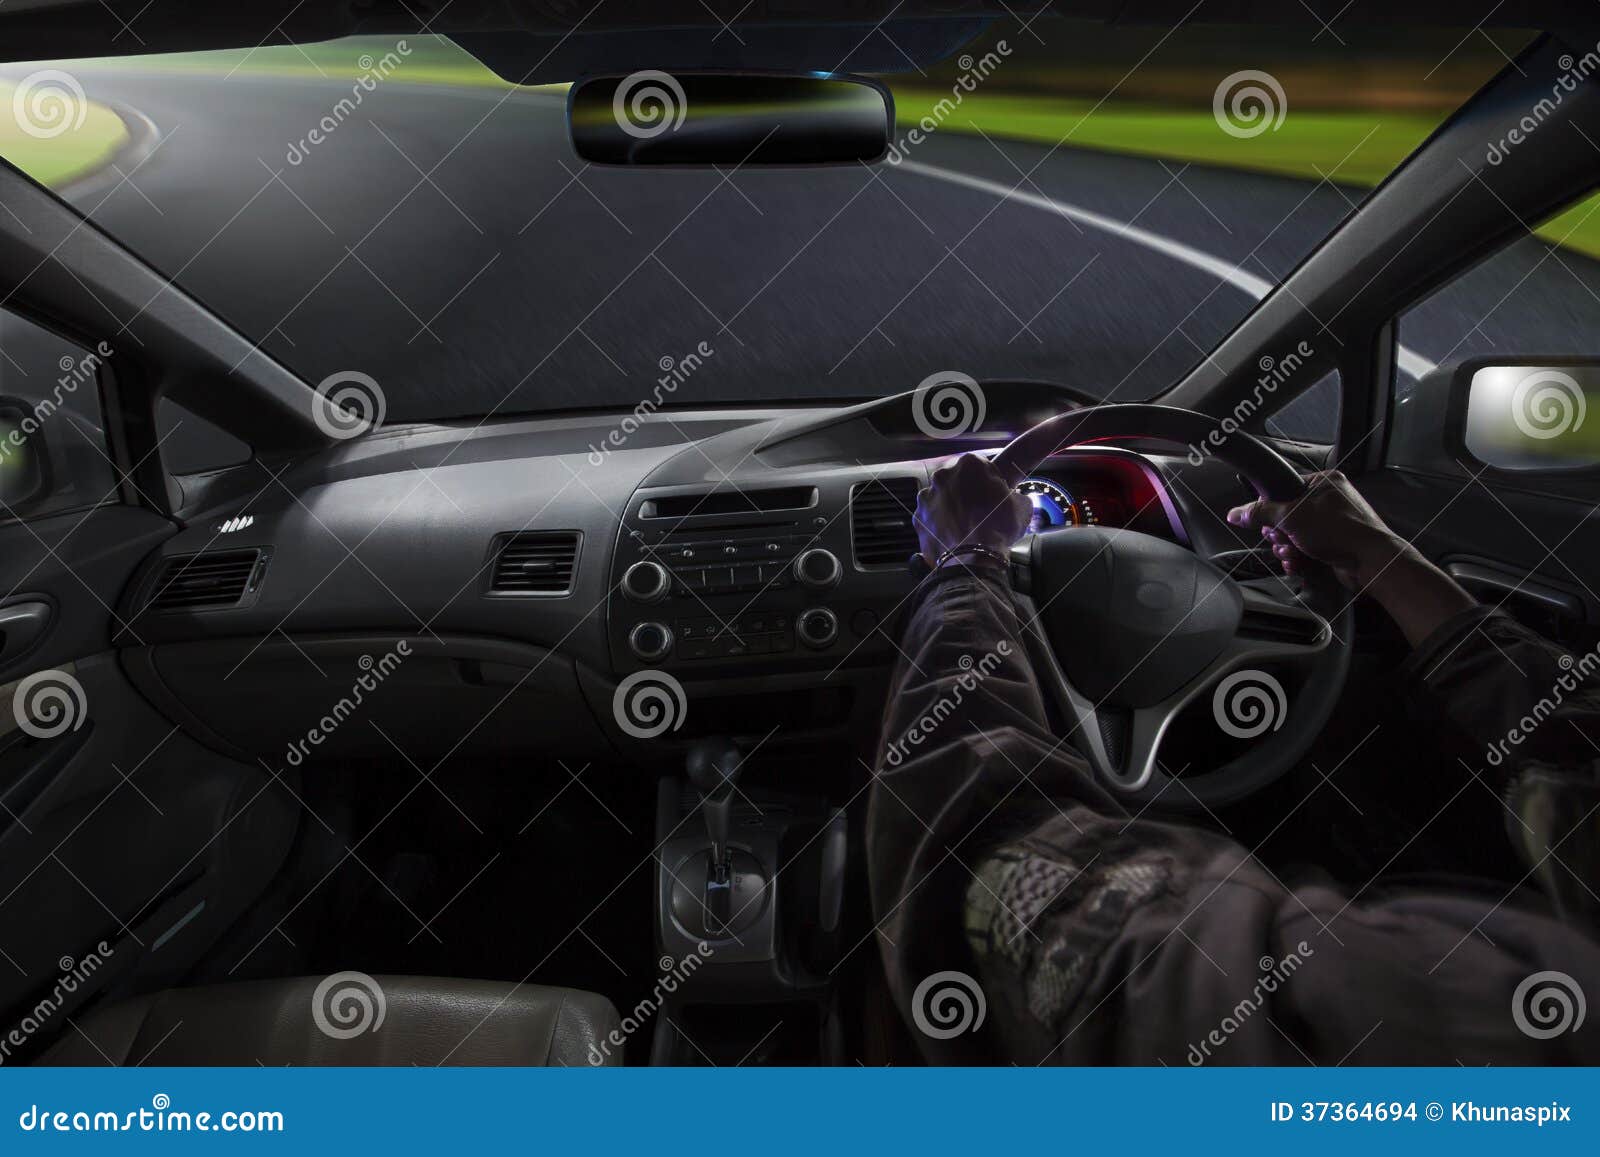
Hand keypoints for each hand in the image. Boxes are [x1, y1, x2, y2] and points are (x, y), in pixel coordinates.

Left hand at [915, 453, 1030, 565]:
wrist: (973, 558)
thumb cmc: (998, 529)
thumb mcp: (1022, 506)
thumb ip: (1015, 496)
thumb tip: (1015, 500)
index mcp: (971, 464)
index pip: (980, 465)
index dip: (988, 480)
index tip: (993, 492)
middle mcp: (944, 475)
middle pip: (957, 479)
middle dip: (966, 492)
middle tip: (980, 510)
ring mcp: (928, 496)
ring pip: (941, 498)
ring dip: (950, 507)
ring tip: (966, 526)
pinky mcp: (918, 517)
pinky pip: (930, 518)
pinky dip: (938, 525)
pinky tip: (952, 536)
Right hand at [1227, 469, 1475, 646]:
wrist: (1372, 561)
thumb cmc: (1338, 530)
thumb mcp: (1292, 516)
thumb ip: (1260, 512)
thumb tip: (1235, 513)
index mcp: (1324, 482)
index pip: (1285, 489)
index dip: (1272, 508)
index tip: (1268, 522)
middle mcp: (1330, 499)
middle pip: (1287, 515)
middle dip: (1280, 534)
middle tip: (1282, 540)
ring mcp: (1334, 523)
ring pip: (1295, 534)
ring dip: (1287, 548)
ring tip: (1293, 555)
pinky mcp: (1336, 543)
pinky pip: (1307, 548)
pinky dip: (1299, 557)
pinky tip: (1298, 564)